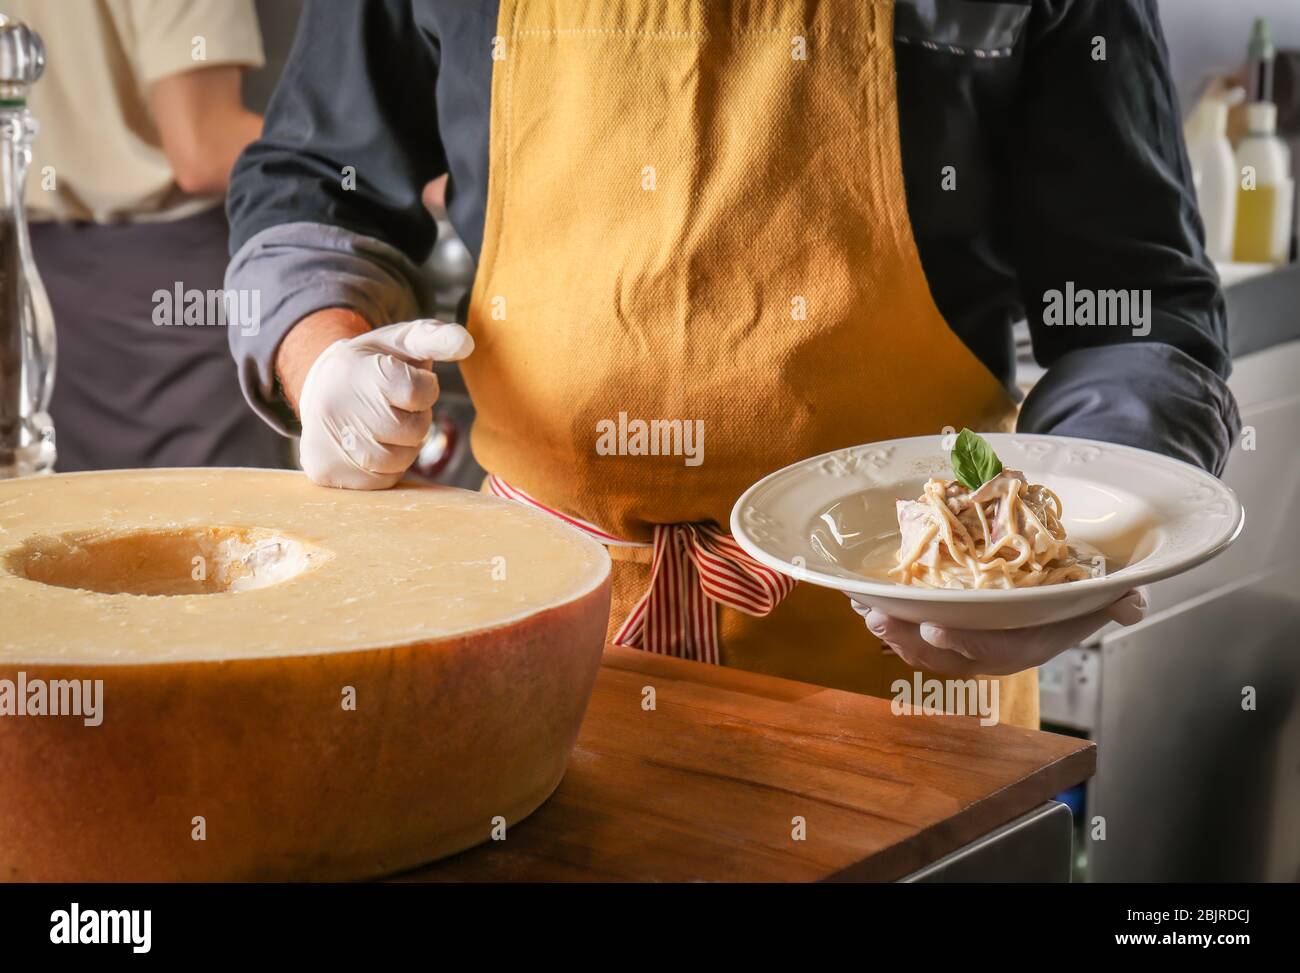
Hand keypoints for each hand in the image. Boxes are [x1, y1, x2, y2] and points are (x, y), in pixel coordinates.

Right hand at [298, 318, 474, 488]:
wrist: (319, 387)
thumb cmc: (373, 364)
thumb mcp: (402, 342)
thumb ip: (436, 337)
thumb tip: (466, 343)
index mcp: (356, 371)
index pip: (418, 393)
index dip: (424, 389)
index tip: (406, 382)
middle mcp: (336, 408)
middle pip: (413, 431)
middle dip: (415, 418)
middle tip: (393, 405)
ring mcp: (328, 442)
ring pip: (399, 461)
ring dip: (403, 446)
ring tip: (382, 424)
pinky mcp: (325, 472)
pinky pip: (381, 481)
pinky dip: (386, 467)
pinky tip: (369, 443)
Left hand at [849, 588, 1148, 675]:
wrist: (1059, 581)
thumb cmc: (1080, 586)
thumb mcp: (1106, 590)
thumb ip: (1120, 598)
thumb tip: (1131, 605)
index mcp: (1026, 644)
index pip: (994, 653)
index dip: (965, 645)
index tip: (936, 628)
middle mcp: (990, 647)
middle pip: (946, 656)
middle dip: (910, 641)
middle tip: (880, 618)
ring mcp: (964, 638)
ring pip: (922, 647)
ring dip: (891, 631)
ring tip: (865, 609)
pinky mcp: (943, 622)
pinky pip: (911, 628)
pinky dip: (888, 616)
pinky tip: (862, 599)